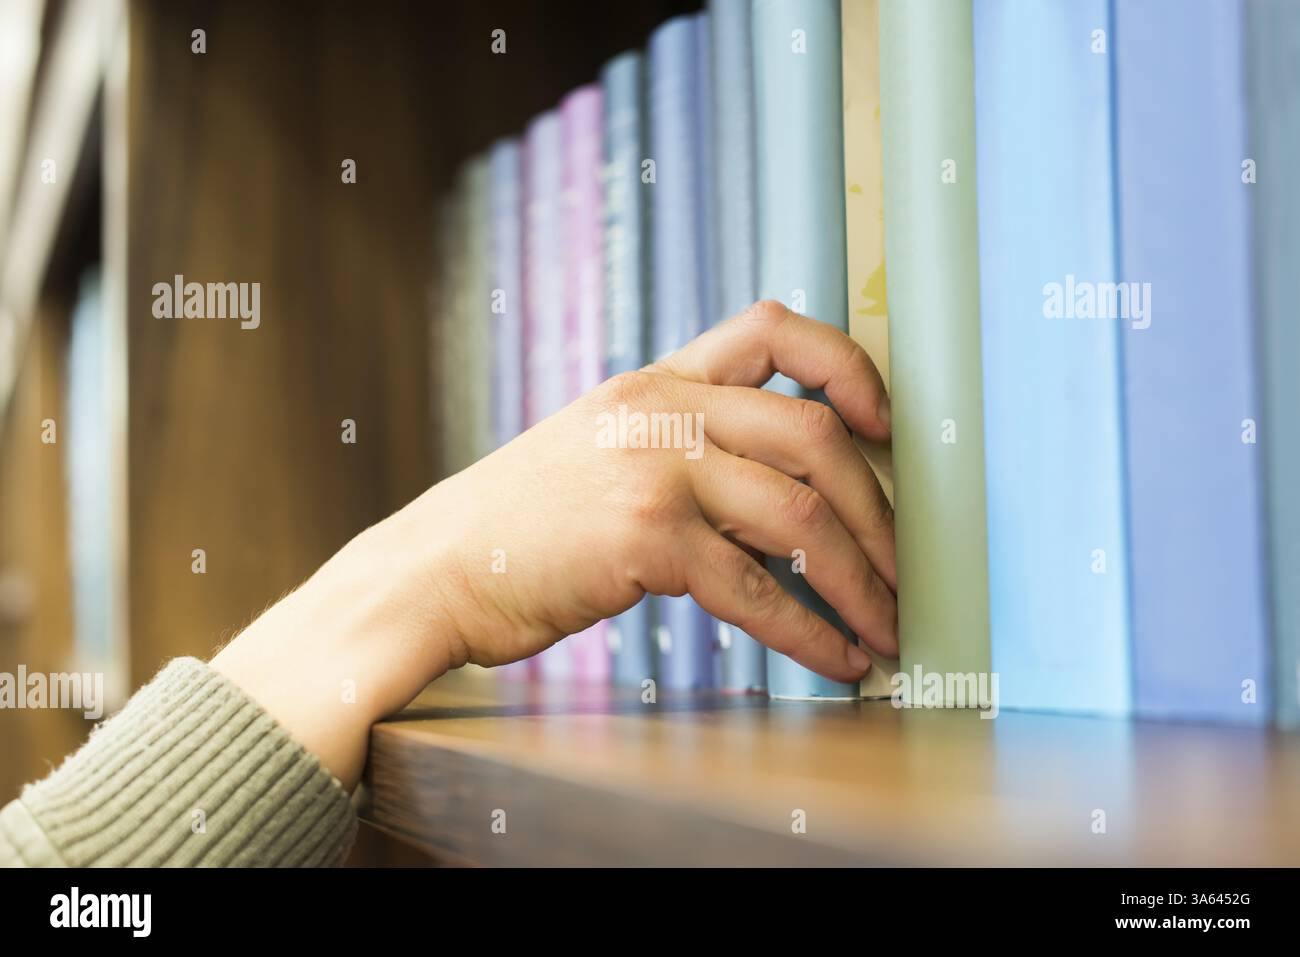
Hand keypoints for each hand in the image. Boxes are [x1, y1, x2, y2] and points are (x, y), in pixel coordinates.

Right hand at [211, 300, 895, 788]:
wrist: (435, 569)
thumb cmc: (523, 522)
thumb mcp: (602, 446)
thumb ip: (684, 446)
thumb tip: (781, 499)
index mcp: (656, 379)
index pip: (774, 328)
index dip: (848, 367)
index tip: (886, 425)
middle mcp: (660, 408)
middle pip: (813, 436)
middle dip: (879, 511)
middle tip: (905, 567)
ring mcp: (652, 467)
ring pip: (800, 514)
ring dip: (862, 581)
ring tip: (888, 626)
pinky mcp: (642, 538)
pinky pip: (757, 589)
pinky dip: (810, 631)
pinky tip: (837, 659)